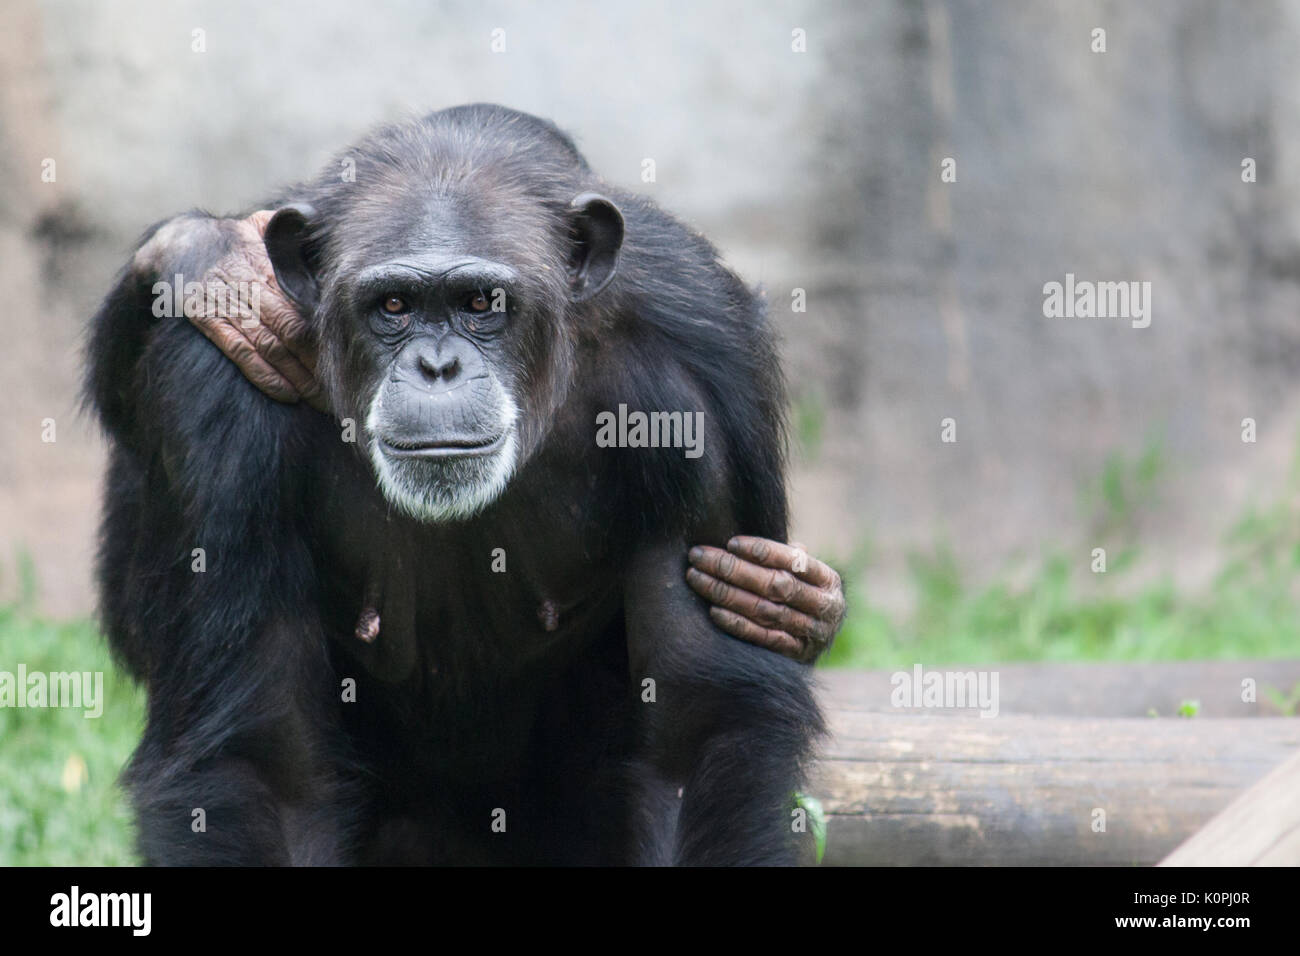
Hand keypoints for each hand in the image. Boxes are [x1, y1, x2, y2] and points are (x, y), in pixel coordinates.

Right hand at [169, 211, 325, 408]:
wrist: (178, 244)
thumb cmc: (234, 239)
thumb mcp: (261, 224)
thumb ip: (290, 228)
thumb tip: (315, 220)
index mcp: (265, 263)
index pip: (302, 303)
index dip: (323, 331)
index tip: (345, 352)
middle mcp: (247, 285)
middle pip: (289, 329)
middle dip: (315, 361)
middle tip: (339, 384)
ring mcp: (226, 304)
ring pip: (268, 346)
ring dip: (295, 375)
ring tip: (318, 396)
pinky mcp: (208, 320)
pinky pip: (240, 353)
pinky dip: (265, 375)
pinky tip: (287, 392)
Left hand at [686, 536, 844, 662]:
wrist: (818, 644)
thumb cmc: (801, 597)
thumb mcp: (803, 575)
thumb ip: (783, 556)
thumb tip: (741, 539)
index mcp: (828, 580)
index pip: (794, 561)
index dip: (762, 550)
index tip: (731, 543)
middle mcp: (825, 607)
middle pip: (775, 585)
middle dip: (733, 569)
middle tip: (699, 556)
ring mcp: (812, 634)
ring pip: (765, 610)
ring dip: (727, 593)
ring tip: (697, 578)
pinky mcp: (796, 655)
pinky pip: (763, 637)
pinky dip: (737, 623)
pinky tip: (714, 610)